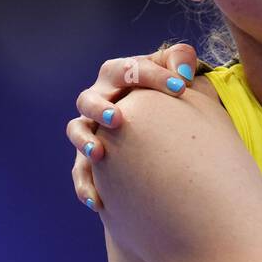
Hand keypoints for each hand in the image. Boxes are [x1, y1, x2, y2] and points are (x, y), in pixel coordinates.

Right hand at [66, 42, 198, 210]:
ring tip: (98, 154)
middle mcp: (99, 98)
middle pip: (88, 99)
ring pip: (77, 130)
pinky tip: (96, 202)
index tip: (182, 88)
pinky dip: (85, 185)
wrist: (158, 120)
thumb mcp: (176, 71)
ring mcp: (92, 127)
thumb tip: (184, 72)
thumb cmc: (168, 90)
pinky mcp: (90, 155)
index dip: (155, 77)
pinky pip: (81, 171)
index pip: (131, 70)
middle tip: (117, 120)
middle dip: (99, 109)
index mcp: (119, 73)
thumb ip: (181, 60)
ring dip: (84, 142)